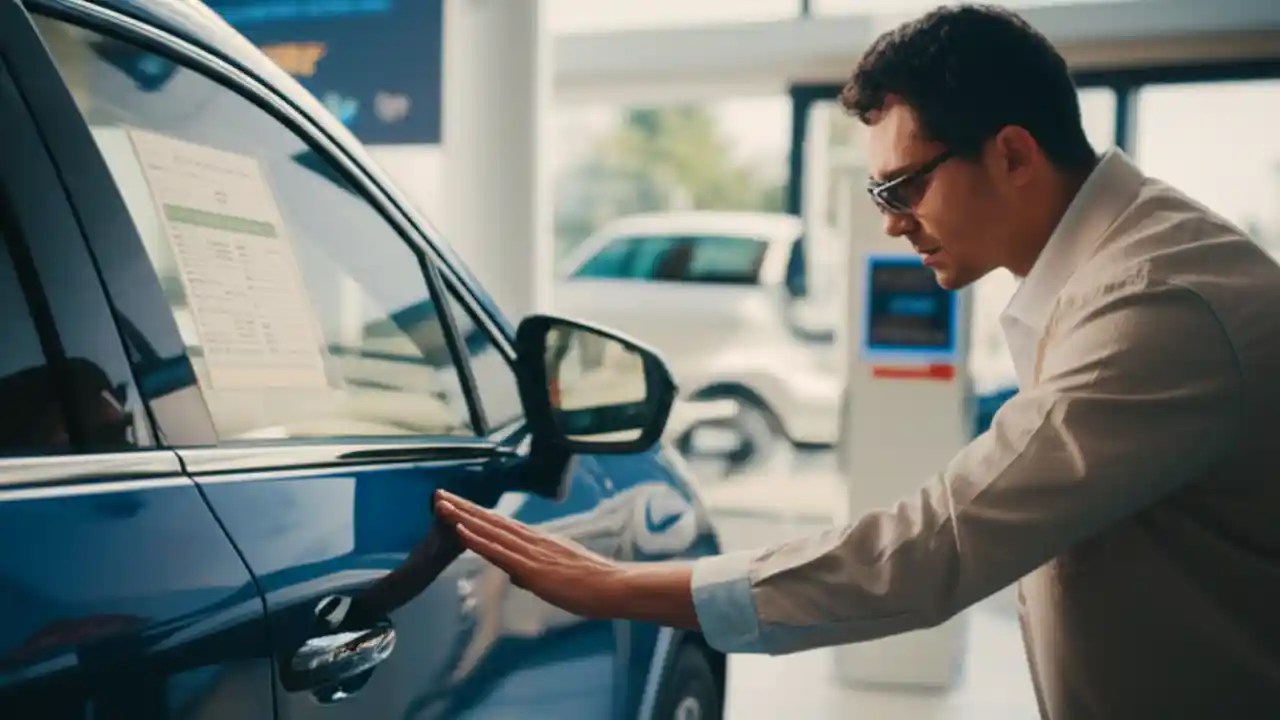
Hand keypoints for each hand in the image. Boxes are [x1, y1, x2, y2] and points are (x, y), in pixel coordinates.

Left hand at [433, 489, 627, 618]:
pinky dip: (477, 539)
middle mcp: (531, 540)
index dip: (477, 513)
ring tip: (441, 505)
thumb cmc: (592, 584)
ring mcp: (530, 552)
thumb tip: (515, 574)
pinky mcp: (532, 567)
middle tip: (438, 494)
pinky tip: (460, 530)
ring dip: (463, 517)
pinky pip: (499, 551)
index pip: (501, 524)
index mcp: (538, 541)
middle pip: (490, 521)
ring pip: (490, 530)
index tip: (457, 503)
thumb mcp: (557, 575)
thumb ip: (534, 572)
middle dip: (463, 507)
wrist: (613, 586)